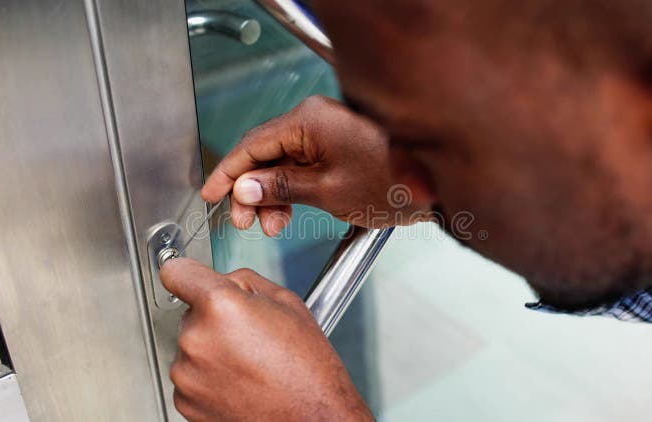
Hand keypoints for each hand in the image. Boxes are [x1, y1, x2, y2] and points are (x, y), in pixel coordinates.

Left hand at [160, 258, 373, 420]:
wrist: (311, 419)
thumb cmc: (307, 369)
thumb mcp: (287, 303)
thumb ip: (245, 281)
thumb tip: (224, 280)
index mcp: (220, 307)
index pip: (176, 271)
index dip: (188, 273)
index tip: (191, 277)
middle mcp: (196, 339)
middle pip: (191, 312)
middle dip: (214, 318)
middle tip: (249, 333)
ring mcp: (187, 373)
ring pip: (192, 346)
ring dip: (212, 349)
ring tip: (249, 362)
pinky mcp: (185, 401)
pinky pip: (191, 375)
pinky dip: (209, 376)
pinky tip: (240, 381)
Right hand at [201, 95, 430, 235]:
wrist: (440, 186)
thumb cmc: (394, 184)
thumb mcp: (328, 192)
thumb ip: (280, 187)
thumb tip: (246, 187)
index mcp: (308, 121)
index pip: (251, 145)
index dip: (227, 173)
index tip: (211, 194)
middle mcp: (316, 119)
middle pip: (266, 153)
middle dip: (251, 189)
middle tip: (245, 222)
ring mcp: (330, 131)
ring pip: (284, 162)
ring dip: (273, 193)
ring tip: (274, 225)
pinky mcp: (341, 145)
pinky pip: (304, 164)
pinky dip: (293, 188)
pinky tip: (289, 212)